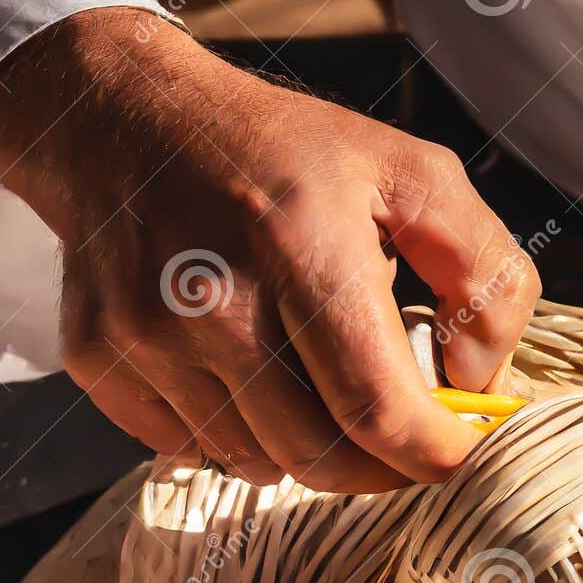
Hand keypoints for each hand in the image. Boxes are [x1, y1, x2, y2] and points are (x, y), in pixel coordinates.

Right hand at [0, 7, 537, 491]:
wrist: (124, 118)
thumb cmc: (286, 152)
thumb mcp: (415, 173)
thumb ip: (483, 270)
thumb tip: (477, 379)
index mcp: (302, 247)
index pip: (376, 409)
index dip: (433, 455)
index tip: (461, 452)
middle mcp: (212, 300)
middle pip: (318, 457)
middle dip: (380, 465)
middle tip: (405, 433)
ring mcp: (145, 337)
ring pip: (258, 463)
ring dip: (309, 450)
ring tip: (324, 389)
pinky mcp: (99, 360)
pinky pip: (194, 450)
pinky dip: (240, 438)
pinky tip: (256, 380)